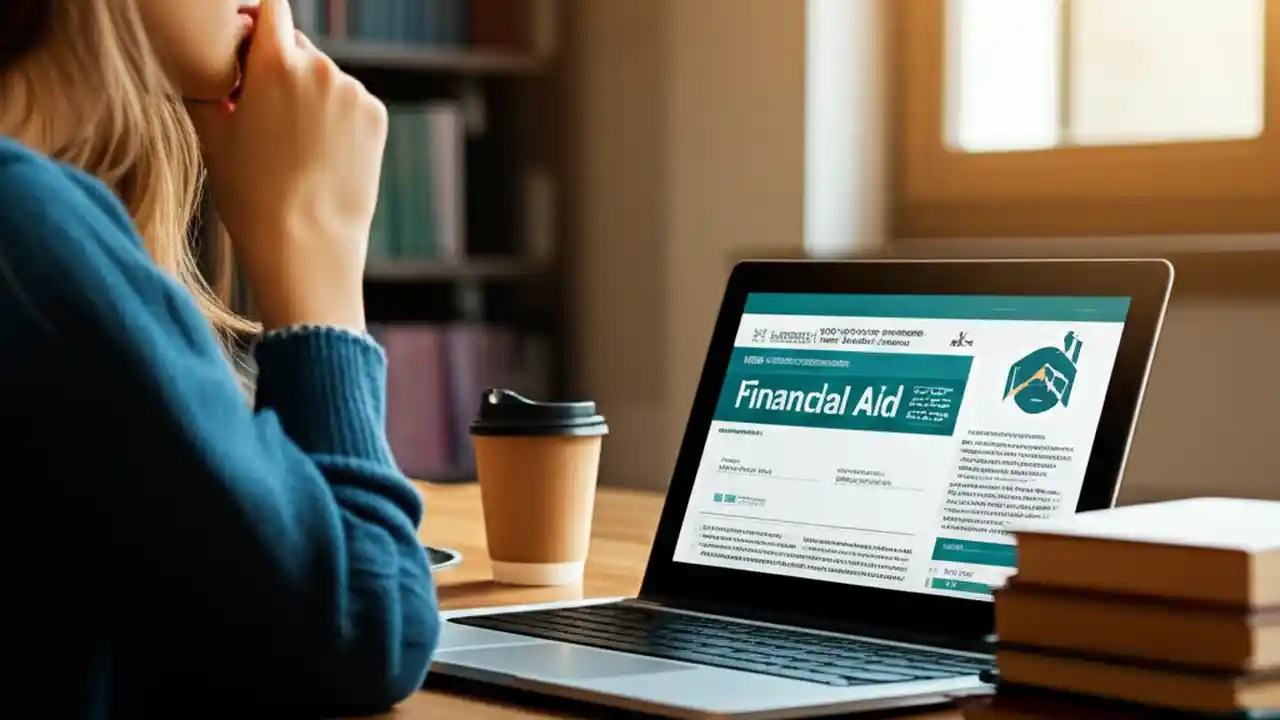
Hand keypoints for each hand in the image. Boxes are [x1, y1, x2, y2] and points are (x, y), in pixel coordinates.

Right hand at [187, 0, 386, 331]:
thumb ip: (208, 81)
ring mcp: (353, 92)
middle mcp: (320, 67)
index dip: (258, 22)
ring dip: (309, 95)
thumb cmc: (250, 194)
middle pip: (296, 46)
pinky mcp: (376, 115)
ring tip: (293, 145)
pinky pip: (349, 101)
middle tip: (263, 114)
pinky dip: (336, 116)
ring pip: (324, 76)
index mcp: (274, 63)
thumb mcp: (211, 134)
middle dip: (279, 68)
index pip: (271, 6)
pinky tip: (321, 153)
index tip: (248, 44)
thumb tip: (205, 56)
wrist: (306, 244)